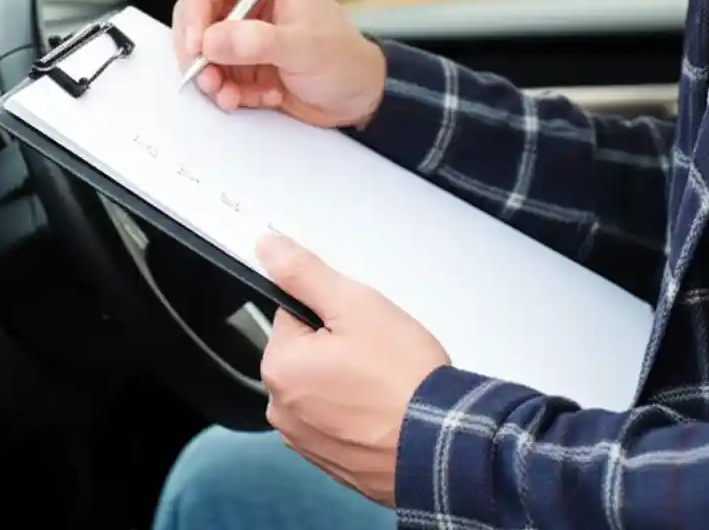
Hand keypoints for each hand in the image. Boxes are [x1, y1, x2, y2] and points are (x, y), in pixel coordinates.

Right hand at [172, 0, 386, 128]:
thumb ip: (258, 43)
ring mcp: (242, 29)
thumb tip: (212, 40)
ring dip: (211, 76)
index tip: (197, 43)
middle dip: (197, 49)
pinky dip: (227, 90)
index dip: (196, 6)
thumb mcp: (305, 49)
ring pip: (199, 46)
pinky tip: (256, 96)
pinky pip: (213, 72)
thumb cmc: (344, 62)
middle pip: (195, 11)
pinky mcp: (239, 59)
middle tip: (208, 77)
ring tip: (233, 95)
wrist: (357, 97)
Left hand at [256, 233, 449, 506]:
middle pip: (307, 353)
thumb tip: (267, 248)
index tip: (361, 327)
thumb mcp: (355, 306)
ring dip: (348, 383)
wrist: (441, 447)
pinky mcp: (330, 460)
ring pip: (323, 388)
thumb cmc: (404, 381)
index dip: (332, 314)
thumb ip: (304, 273)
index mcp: (279, 367)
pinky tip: (384, 411)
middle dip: (339, 349)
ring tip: (385, 385)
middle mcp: (282, 408)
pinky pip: (337, 422)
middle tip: (378, 357)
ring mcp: (305, 439)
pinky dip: (357, 415)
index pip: (294, 316)